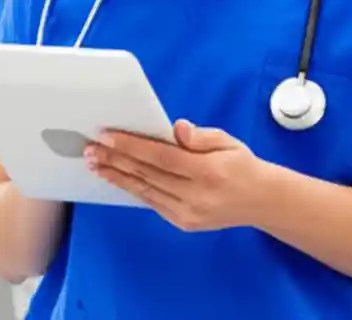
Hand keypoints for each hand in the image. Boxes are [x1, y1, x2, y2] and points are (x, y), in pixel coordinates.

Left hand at [86, 119, 268, 231]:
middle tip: (90, 149)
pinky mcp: (183, 222)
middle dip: (115, 160)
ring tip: (94, 164)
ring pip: (144, 191)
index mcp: (208, 172)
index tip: (107, 136)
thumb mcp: (228, 142)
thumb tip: (175, 128)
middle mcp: (196, 195)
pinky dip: (132, 188)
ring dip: (116, 176)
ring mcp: (188, 213)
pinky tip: (116, 177)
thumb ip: (200, 136)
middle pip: (147, 174)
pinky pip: (151, 202)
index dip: (132, 146)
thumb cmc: (242, 166)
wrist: (261, 202)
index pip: (162, 157)